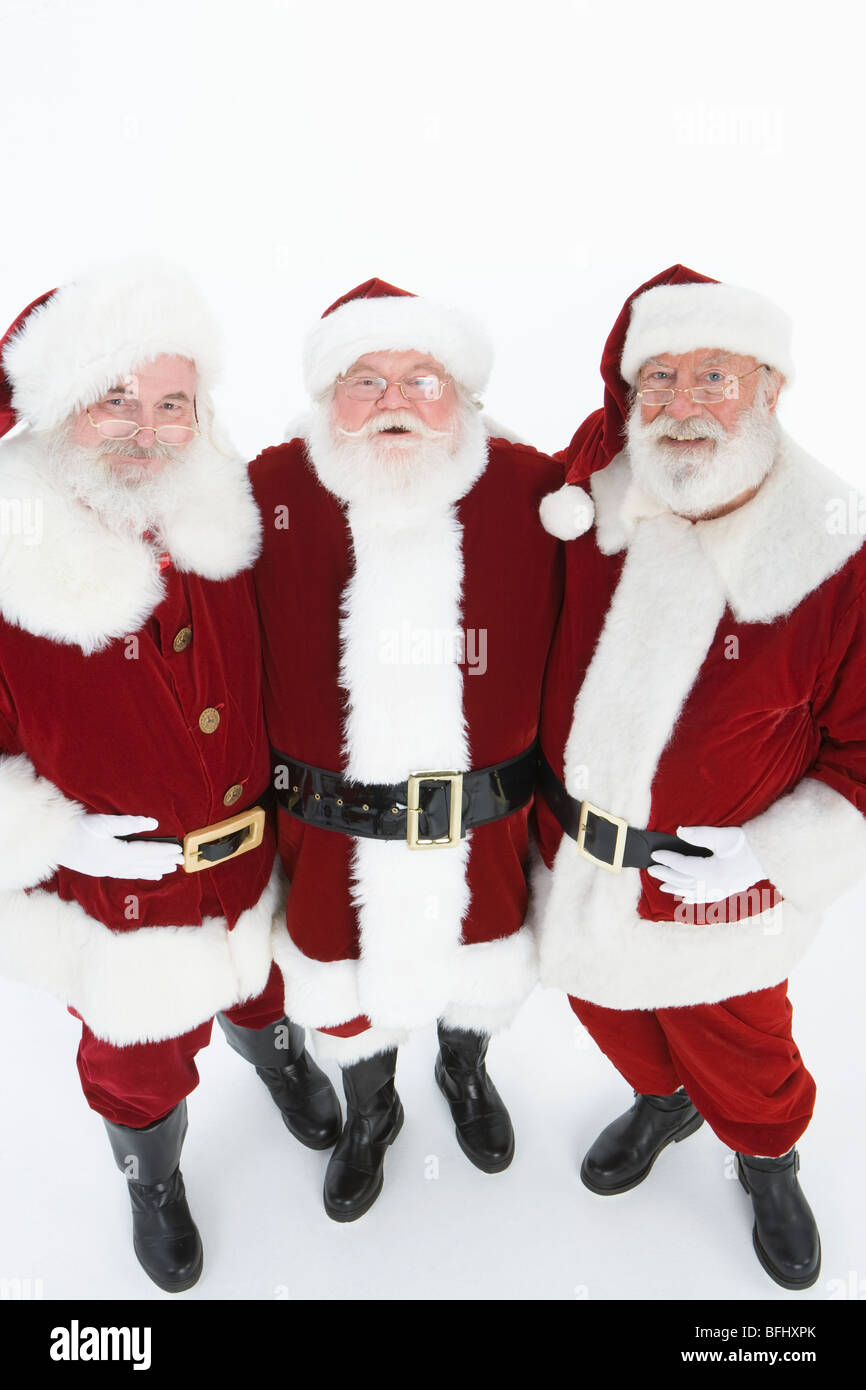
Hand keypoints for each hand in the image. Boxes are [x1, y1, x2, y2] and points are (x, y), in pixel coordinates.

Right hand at [54, 814, 183, 879]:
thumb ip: (129, 823)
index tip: (179, 851)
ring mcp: (107, 870)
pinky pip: (127, 874)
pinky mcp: (102, 870)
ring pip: (137, 871)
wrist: (53, 842)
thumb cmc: (76, 829)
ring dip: (154, 869)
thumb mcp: (103, 822)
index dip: (164, 852)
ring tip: (169, 869)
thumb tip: (152, 823)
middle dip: (163, 861)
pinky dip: (141, 873)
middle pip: (145, 864)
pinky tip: (149, 873)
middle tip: (181, 861)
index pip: (147, 853)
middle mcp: (114, 866)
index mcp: (116, 854)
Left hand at [647, 824, 765, 903]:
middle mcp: (715, 885)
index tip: (655, 854)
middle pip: (684, 880)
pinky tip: (684, 898)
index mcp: (713, 871)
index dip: (667, 859)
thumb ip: (700, 835)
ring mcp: (721, 891)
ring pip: (692, 891)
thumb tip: (680, 832)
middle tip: (651, 869)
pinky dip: (692, 898)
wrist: (771, 857)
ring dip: (676, 887)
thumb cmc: (749, 845)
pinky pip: (705, 898)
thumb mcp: (724, 837)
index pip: (683, 865)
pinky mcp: (727, 892)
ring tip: (661, 885)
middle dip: (666, 874)